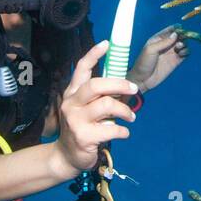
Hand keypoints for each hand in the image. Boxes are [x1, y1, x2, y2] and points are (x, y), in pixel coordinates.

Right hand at [55, 40, 137, 173]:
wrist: (66, 157)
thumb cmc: (81, 129)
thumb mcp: (84, 109)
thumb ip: (98, 97)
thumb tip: (123, 85)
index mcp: (72, 93)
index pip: (81, 68)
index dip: (94, 54)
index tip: (107, 44)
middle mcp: (71, 103)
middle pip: (96, 85)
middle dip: (119, 84)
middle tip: (134, 89)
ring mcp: (75, 120)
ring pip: (107, 105)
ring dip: (125, 111)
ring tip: (131, 117)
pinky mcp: (84, 137)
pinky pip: (112, 129)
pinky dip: (123, 131)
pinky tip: (123, 133)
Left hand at [125, 24, 188, 93]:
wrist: (143, 80)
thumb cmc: (143, 63)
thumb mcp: (151, 49)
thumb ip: (163, 42)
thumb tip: (176, 34)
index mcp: (158, 39)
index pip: (170, 30)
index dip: (177, 28)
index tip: (180, 29)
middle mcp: (166, 44)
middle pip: (179, 36)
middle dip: (183, 36)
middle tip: (180, 40)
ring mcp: (171, 53)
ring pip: (183, 44)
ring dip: (184, 44)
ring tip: (178, 48)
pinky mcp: (176, 61)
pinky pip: (185, 53)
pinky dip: (186, 51)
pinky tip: (181, 53)